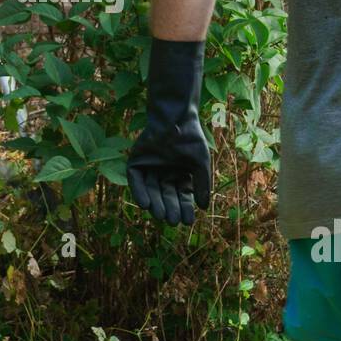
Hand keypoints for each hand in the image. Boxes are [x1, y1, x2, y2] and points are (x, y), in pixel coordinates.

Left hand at [127, 38, 210, 226]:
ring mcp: (149, 169)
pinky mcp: (136, 164)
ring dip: (156, 205)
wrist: (176, 118)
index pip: (182, 197)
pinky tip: (146, 205)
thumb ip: (202, 184)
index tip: (188, 222)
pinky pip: (136, 182)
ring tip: (161, 216)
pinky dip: (140, 193)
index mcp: (180, 175)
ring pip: (152, 192)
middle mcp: (164, 174)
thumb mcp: (200, 163)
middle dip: (170, 209)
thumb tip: (203, 208)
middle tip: (173, 221)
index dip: (185, 209)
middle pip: (166, 197)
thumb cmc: (191, 138)